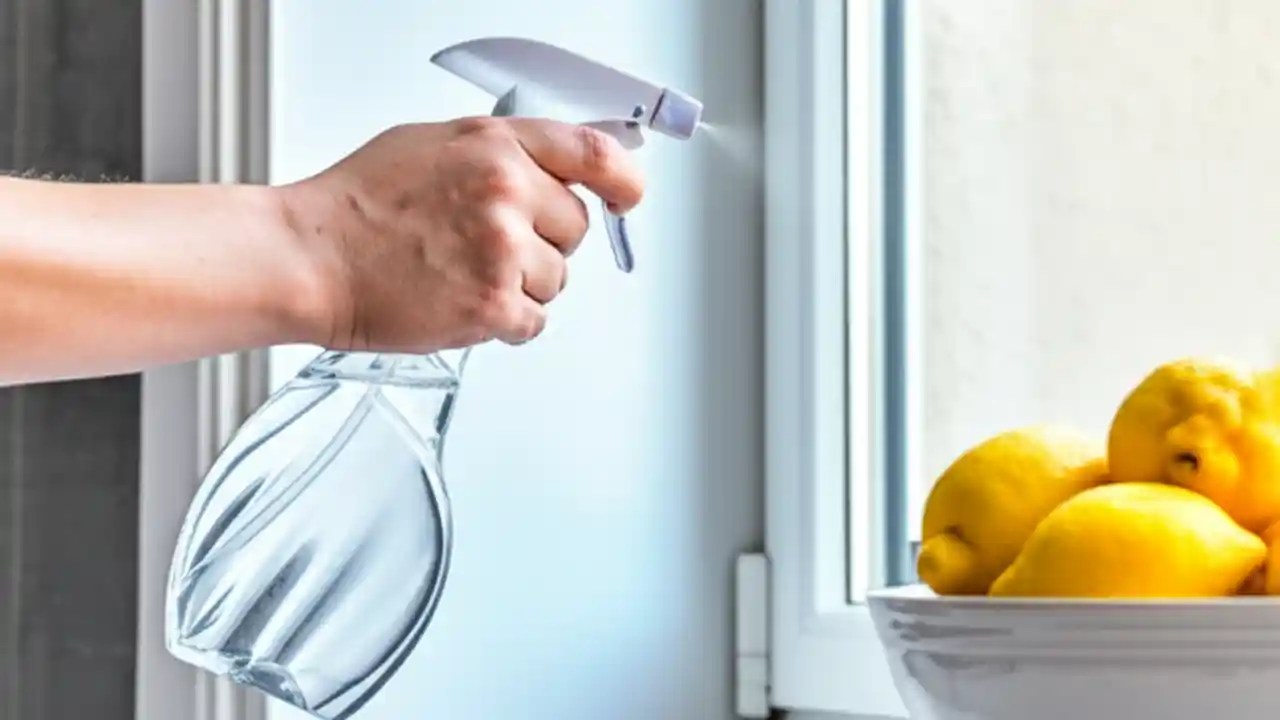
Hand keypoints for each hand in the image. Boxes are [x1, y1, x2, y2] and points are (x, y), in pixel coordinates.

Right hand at [281, 117, 643, 352]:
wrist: (312, 257)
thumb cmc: (359, 205)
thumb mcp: (433, 145)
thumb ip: (499, 155)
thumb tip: (548, 172)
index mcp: (495, 145)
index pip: (593, 155)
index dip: (622, 180)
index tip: (628, 197)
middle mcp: (506, 191)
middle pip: (575, 228)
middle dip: (541, 242)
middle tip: (486, 246)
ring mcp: (503, 250)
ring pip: (555, 280)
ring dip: (519, 285)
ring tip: (460, 272)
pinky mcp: (493, 304)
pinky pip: (532, 321)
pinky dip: (503, 321)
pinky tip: (460, 301)